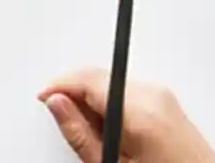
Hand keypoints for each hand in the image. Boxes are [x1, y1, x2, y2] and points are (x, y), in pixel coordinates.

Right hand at [38, 69, 214, 162]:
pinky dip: (114, 106)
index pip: (88, 78)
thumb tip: (57, 104)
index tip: (45, 97)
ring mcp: (165, 97)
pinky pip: (130, 93)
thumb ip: (80, 133)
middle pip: (100, 77)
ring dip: (95, 101)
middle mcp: (155, 95)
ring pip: (114, 84)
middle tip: (64, 120)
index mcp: (141, 110)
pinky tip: (114, 133)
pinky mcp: (169, 103)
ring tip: (94, 137)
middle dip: (75, 94)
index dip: (59, 85)